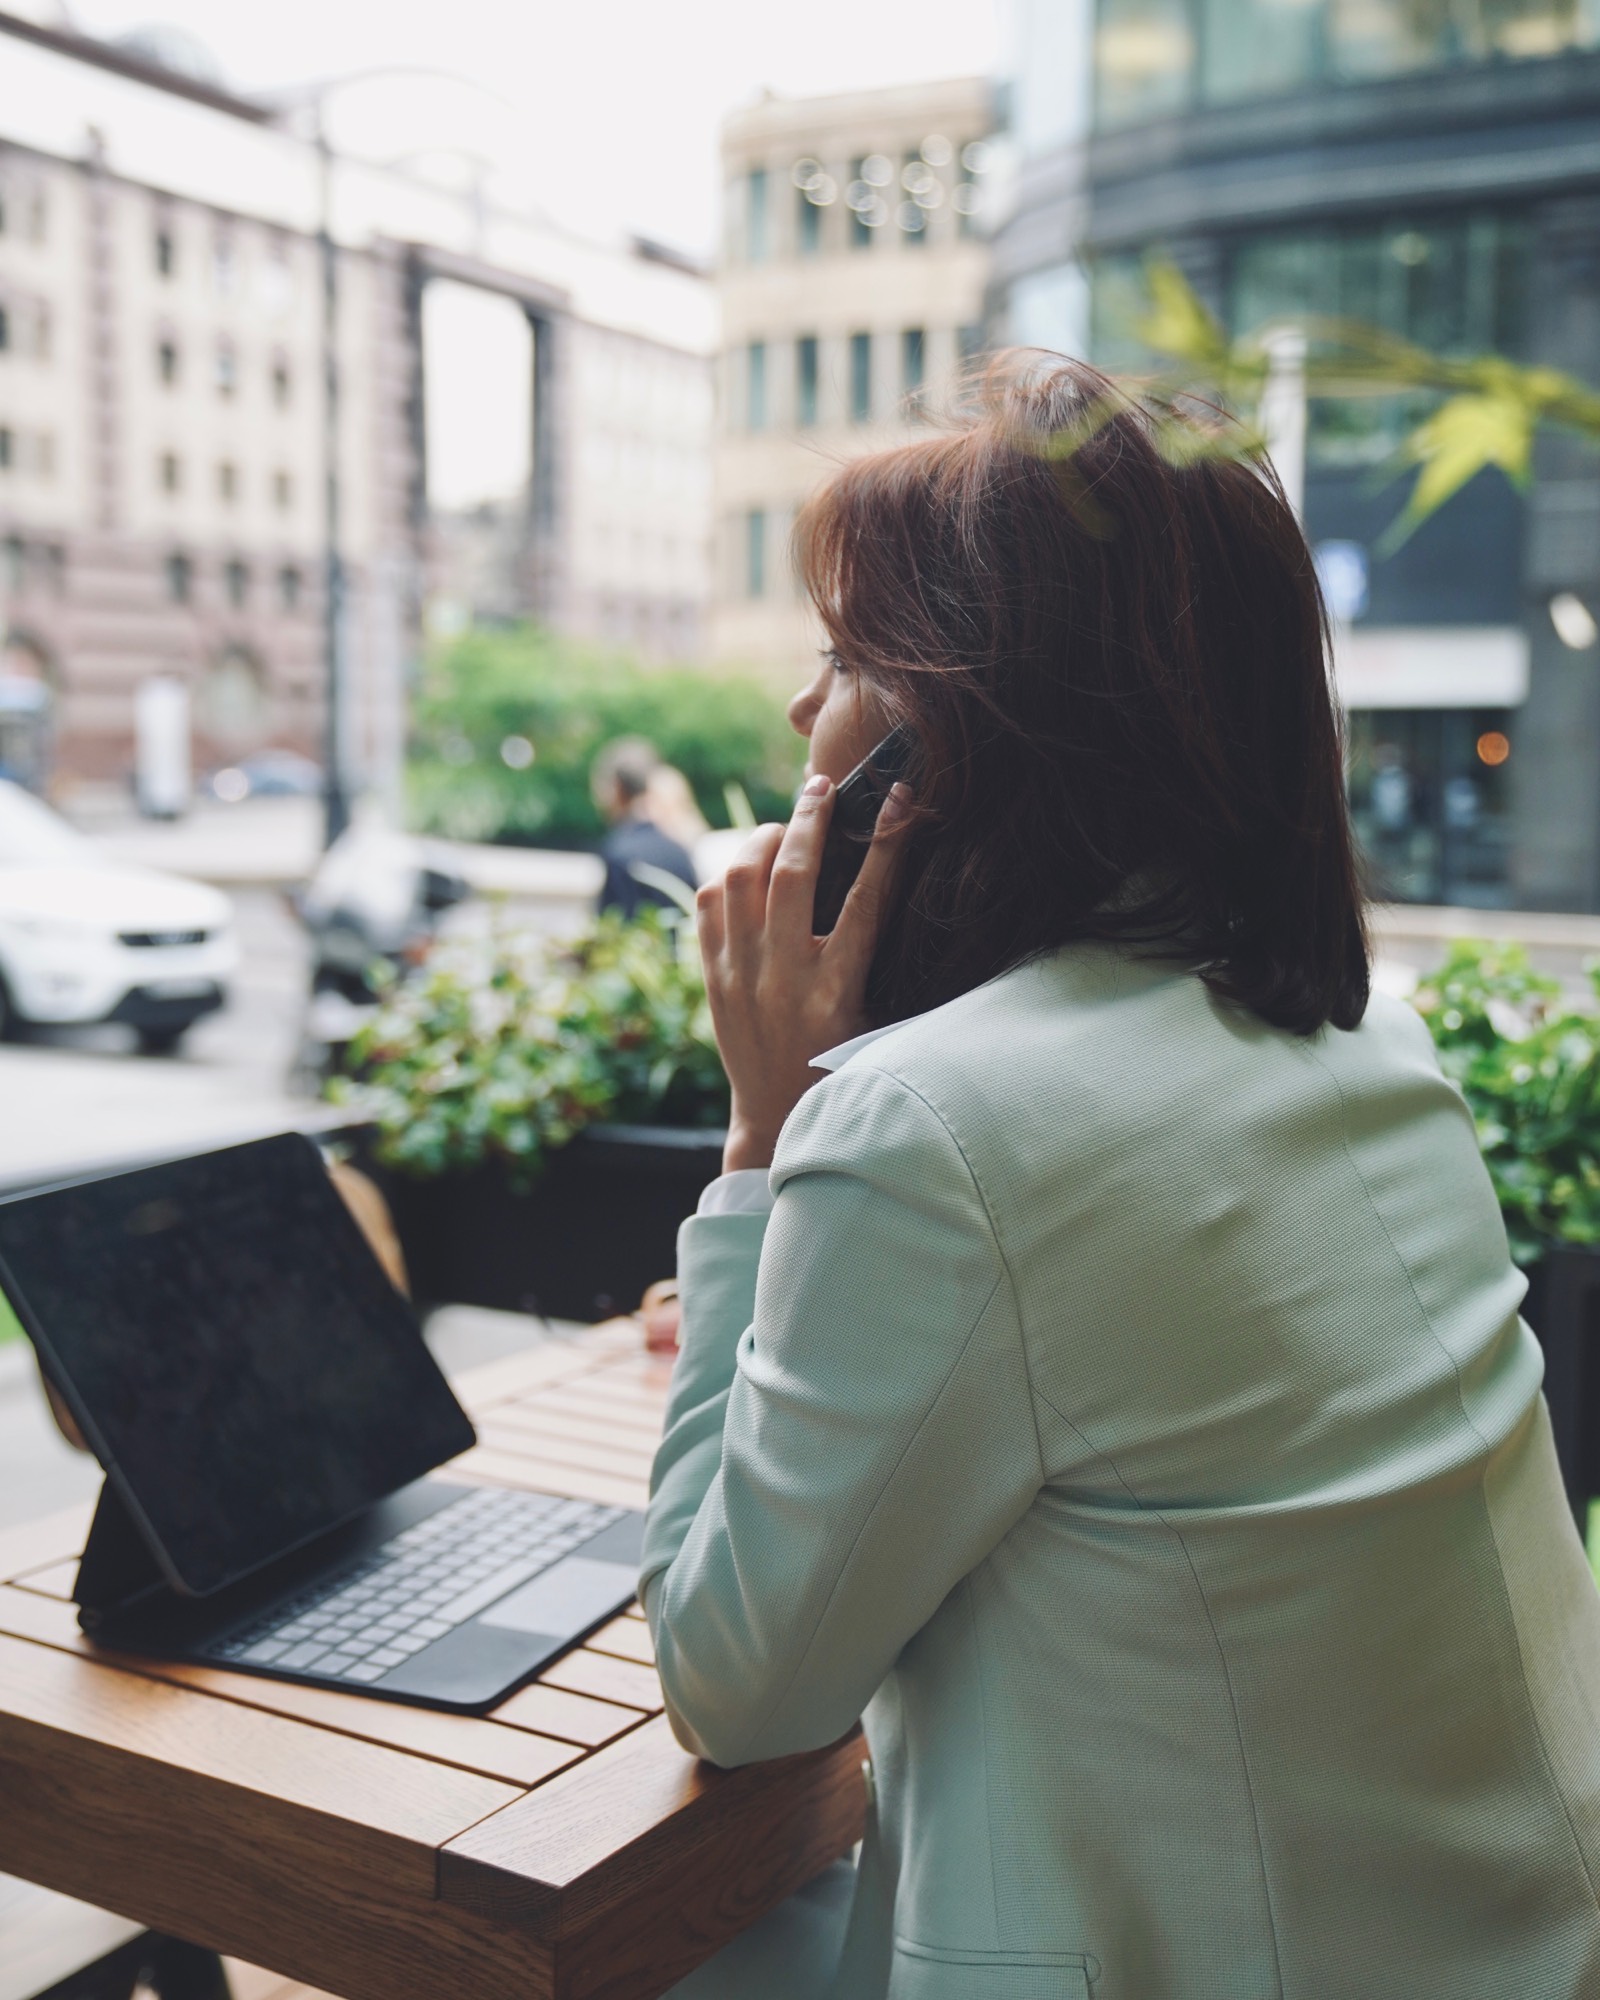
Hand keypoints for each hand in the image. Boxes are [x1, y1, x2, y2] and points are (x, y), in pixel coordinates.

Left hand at [698, 774, 909, 1173]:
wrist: (775, 1117)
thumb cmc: (840, 1062)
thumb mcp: (873, 1013)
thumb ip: (876, 950)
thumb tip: (888, 871)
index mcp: (837, 989)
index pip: (866, 897)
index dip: (888, 840)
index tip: (900, 797)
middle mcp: (784, 979)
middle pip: (792, 872)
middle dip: (809, 817)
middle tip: (820, 786)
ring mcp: (740, 977)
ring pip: (740, 878)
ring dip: (762, 839)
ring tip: (783, 827)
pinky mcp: (711, 980)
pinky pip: (708, 904)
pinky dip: (727, 873)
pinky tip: (748, 867)